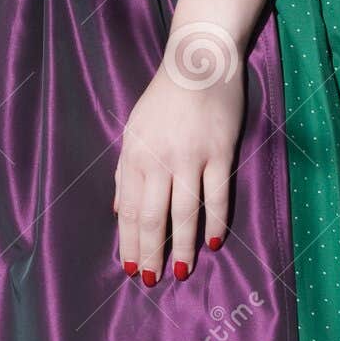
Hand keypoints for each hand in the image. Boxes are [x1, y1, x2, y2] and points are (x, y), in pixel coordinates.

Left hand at [114, 25, 244, 283]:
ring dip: (182, 246)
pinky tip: (214, 243)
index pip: (130, 208)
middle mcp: (159, 157)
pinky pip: (217, 195)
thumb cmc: (164, 96)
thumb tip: (119, 210)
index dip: (130, 241)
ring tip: (181, 271)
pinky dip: (215, 222)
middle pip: (153, 216)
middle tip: (152, 281)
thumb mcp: (135, 129)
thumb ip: (126, 170)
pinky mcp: (219, 151)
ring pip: (184, 212)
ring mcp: (190, 155)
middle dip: (151, 252)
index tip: (131, 268)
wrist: (198, 60)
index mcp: (135, 153)